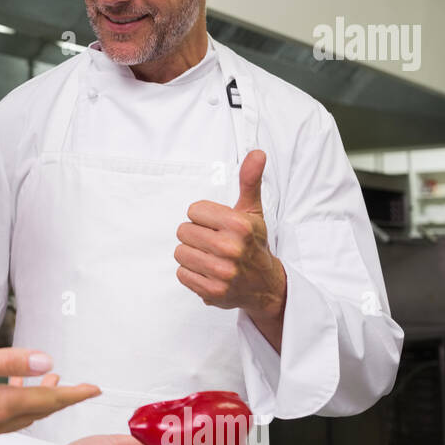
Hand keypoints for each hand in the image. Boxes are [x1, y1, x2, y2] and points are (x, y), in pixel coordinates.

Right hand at [0, 347, 98, 441]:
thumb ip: (10, 361)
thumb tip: (47, 362)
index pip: (48, 402)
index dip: (74, 394)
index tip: (94, 389)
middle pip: (38, 412)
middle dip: (59, 398)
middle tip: (76, 385)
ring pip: (21, 417)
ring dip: (38, 401)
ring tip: (46, 380)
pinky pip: (4, 419)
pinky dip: (17, 405)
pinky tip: (9, 388)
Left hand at [175, 149, 286, 348]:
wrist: (265, 285)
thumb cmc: (253, 243)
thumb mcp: (253, 211)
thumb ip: (250, 181)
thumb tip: (257, 152)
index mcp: (239, 225)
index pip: (193, 210)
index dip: (203, 217)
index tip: (218, 226)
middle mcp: (230, 249)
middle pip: (183, 231)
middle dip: (195, 235)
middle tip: (214, 243)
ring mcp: (221, 273)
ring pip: (180, 252)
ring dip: (191, 254)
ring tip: (210, 257)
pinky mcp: (212, 292)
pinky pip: (181, 274)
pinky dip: (191, 274)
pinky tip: (208, 273)